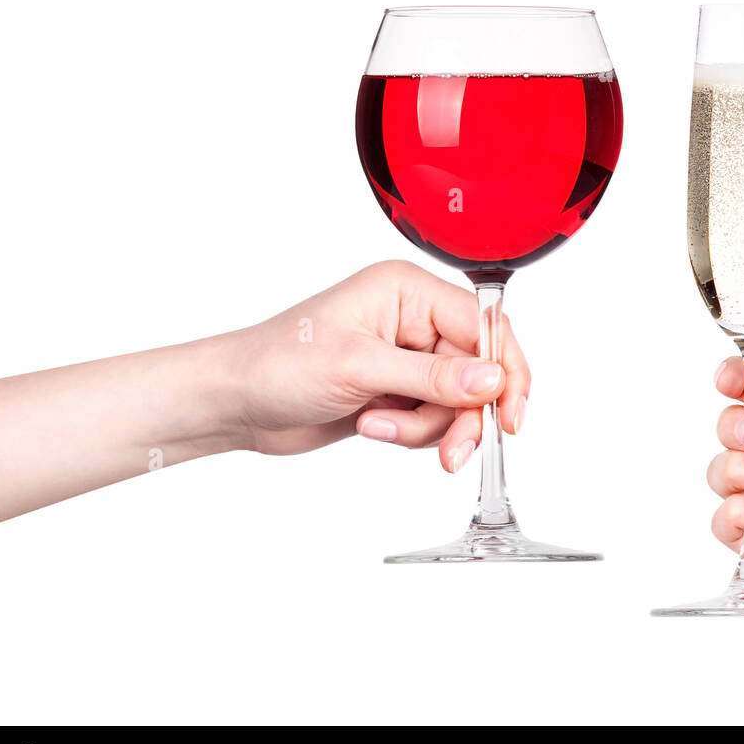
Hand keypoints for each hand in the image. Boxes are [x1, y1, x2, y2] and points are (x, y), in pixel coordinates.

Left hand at [228, 261, 529, 470]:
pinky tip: (373, 427)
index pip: (484, 327)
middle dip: (461, 415)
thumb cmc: (277, 364)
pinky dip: (412, 433)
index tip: (508, 416)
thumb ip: (432, 377)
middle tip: (451, 452)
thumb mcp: (360, 368)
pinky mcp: (398, 391)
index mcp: (408, 291)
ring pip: (457, 403)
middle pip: (477, 372)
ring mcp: (406, 358)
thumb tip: (492, 380)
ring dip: (427, 428)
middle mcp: (414, 320)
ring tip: (380, 428)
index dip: (505, 372)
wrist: (234, 402)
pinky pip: (434, 419)